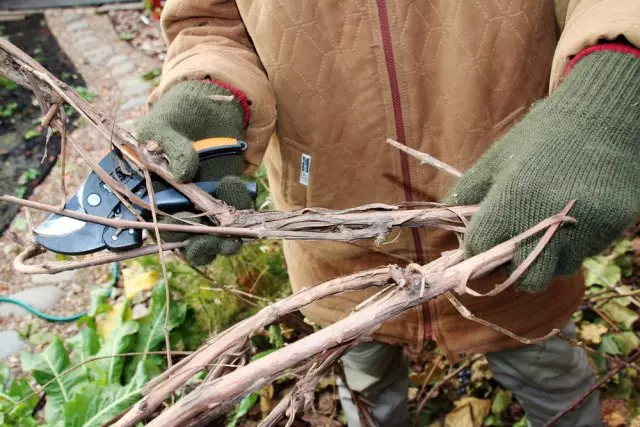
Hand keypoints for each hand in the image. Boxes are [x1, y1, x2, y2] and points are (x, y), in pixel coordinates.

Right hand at [135, 81, 252, 264]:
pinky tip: (234, 183)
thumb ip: (169, 148)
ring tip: (232, 217)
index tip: (186, 232)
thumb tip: (184, 173)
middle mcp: (181, 208)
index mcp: (155, 200)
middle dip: (205, 247)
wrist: (205, 102)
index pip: (162, 231)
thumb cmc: (172, 116)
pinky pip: (239, 212)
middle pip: (192, 244)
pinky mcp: (232, 194)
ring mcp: (208, 203)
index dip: (174, 236)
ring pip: (219, 236)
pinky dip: (241, 206)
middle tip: (215, 238)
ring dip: (228, 235)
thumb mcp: (159, 127)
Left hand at [445, 50, 639, 291]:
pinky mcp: (610, 232)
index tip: (478, 240)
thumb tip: (444, 217)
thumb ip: (467, 193)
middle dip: (513, 268)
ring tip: (544, 225)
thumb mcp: (496, 158)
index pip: (481, 250)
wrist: (604, 118)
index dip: (475, 248)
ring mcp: (584, 232)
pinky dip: (573, 245)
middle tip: (510, 246)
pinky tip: (571, 216)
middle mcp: (549, 224)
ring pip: (558, 270)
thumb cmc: (542, 136)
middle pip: (525, 280)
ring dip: (546, 258)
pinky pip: (585, 254)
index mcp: (513, 202)